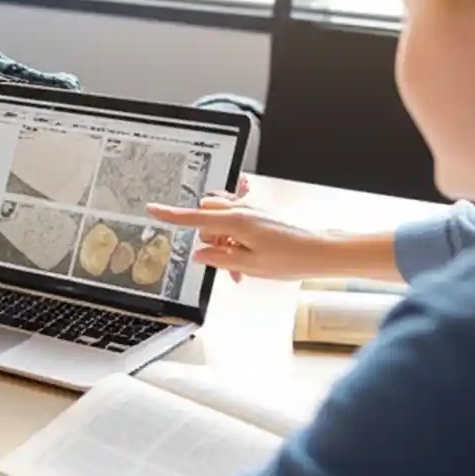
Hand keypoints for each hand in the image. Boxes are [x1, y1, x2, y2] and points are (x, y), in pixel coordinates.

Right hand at [146, 191, 331, 281]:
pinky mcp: (259, 215)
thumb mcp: (251, 265)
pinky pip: (235, 222)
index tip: (153, 209)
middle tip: (224, 260)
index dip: (172, 215)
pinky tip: (246, 258)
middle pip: (206, 216)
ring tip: (239, 265)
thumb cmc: (292, 257)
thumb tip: (200, 255)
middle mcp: (242, 210)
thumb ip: (220, 258)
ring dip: (222, 240)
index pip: (195, 218)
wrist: (321, 250)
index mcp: (236, 221)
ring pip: (220, 220)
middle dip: (208, 237)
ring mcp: (251, 211)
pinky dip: (234, 238)